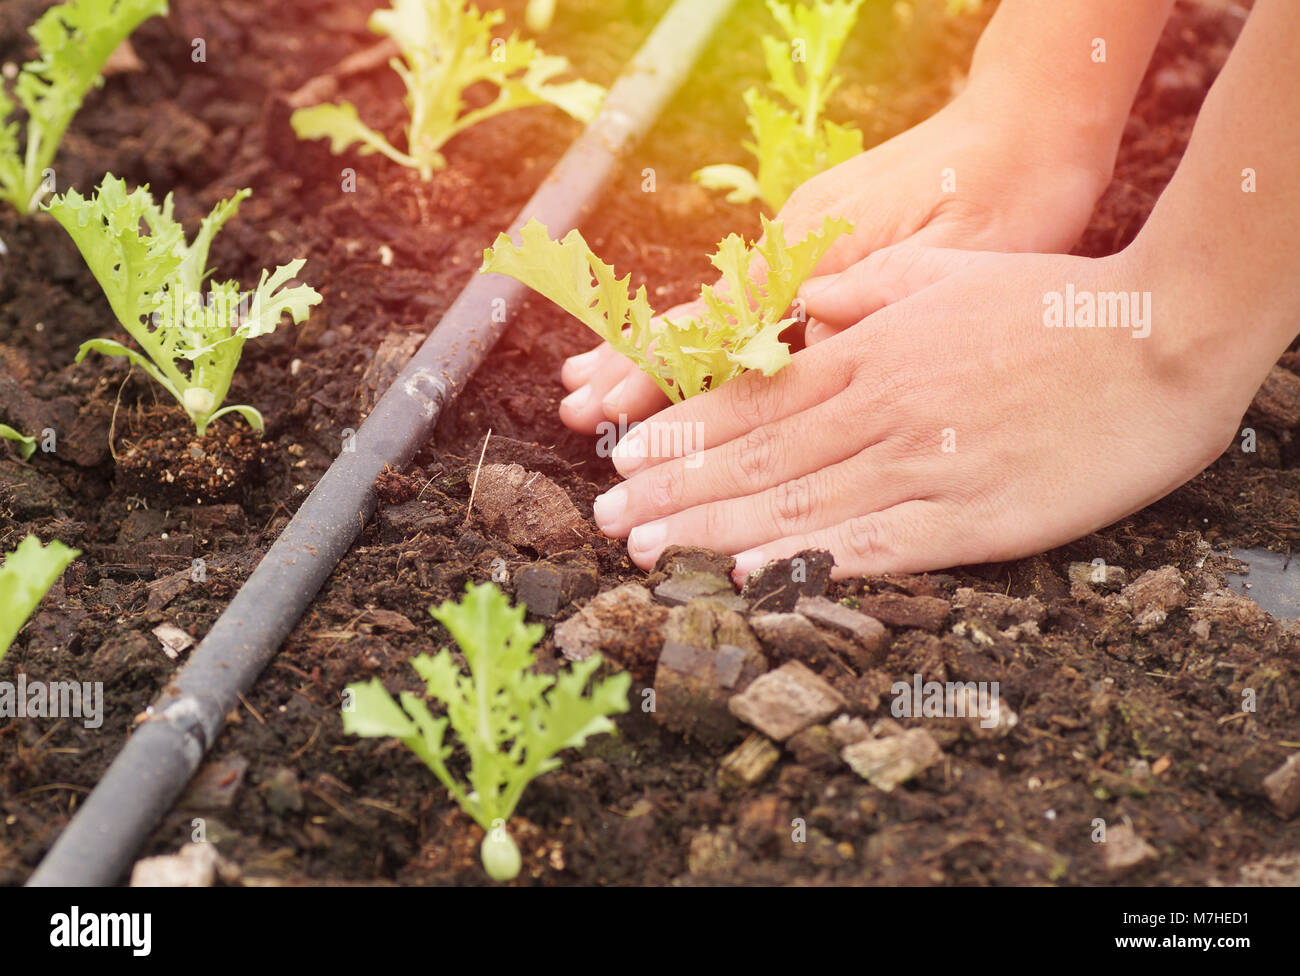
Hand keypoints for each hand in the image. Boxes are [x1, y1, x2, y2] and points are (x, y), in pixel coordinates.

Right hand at [558, 88, 1114, 433]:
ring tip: (590, 380)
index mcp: (824, 246)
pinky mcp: (820, 240)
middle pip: (703, 313)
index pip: (724, 320)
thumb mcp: (961, 257)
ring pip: (717, 306)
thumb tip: (807, 348)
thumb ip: (878, 305)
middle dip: (636, 363)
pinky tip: (675, 354)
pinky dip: (702, 331)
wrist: (1032, 116)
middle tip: (575, 405)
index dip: (665, 370)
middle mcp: (798, 239)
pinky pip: (748, 296)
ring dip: (654, 349)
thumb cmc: (1013, 188)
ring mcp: (804, 238)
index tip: (612, 406)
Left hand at [589, 245, 1254, 579]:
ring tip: (645, 548)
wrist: (1162, 338)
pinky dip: (805, 561)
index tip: (622, 455)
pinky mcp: (973, 522)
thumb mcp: (945, 275)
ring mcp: (924, 468)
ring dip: (711, 530)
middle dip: (672, 488)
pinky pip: (873, 546)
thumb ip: (865, 294)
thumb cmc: (1051, 304)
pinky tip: (748, 575)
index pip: (752, 399)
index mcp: (871, 353)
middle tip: (606, 516)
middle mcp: (881, 411)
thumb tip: (804, 307)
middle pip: (755, 458)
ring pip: (796, 504)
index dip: (680, 431)